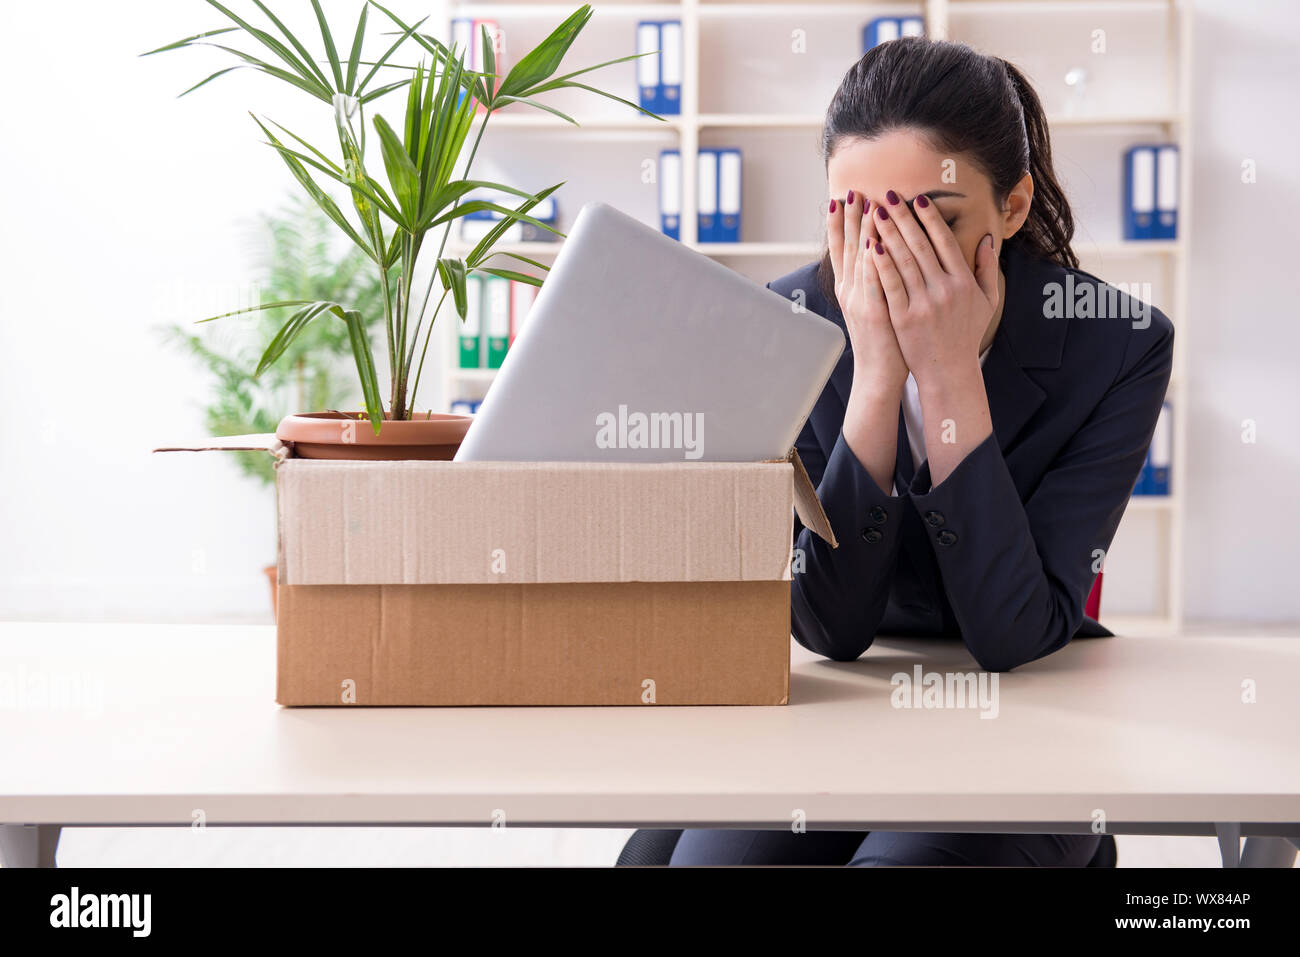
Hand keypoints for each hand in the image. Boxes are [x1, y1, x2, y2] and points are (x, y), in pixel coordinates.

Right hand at [827, 192, 908, 397]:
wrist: (878, 374)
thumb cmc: (884, 340)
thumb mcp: (875, 306)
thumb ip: (876, 281)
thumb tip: (880, 256)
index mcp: (851, 289)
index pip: (843, 249)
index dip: (841, 223)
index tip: (841, 198)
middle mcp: (850, 291)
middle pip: (848, 247)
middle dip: (850, 218)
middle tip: (851, 190)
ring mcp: (860, 301)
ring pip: (859, 259)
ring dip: (862, 230)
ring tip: (865, 204)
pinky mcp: (874, 313)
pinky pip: (873, 281)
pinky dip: (872, 261)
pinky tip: (874, 242)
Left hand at [869, 191, 998, 392]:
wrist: (949, 372)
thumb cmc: (966, 335)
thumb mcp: (987, 301)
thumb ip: (987, 268)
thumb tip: (986, 238)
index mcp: (963, 282)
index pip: (945, 242)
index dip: (930, 219)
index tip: (918, 200)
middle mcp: (945, 289)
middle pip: (920, 246)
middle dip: (903, 218)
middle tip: (888, 196)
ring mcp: (924, 304)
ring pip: (904, 261)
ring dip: (888, 233)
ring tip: (874, 213)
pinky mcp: (904, 318)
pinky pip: (891, 285)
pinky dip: (881, 264)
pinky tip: (871, 246)